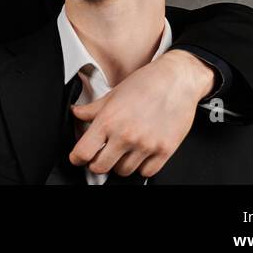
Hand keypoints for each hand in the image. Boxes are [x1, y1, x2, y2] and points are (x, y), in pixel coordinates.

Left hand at [68, 50, 213, 176]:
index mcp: (108, 121)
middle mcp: (125, 135)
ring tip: (123, 150)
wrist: (176, 80)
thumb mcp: (112, 94)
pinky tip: (140, 153)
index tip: (79, 157)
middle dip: (97, 163)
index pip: (83, 153)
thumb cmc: (145, 84)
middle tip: (101, 155)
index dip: (77, 158)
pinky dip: (142, 166)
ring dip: (120, 164)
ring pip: (123, 172)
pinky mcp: (164, 150)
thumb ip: (91, 109)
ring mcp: (146, 145)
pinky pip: (146, 172)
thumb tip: (76, 113)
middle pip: (100, 168)